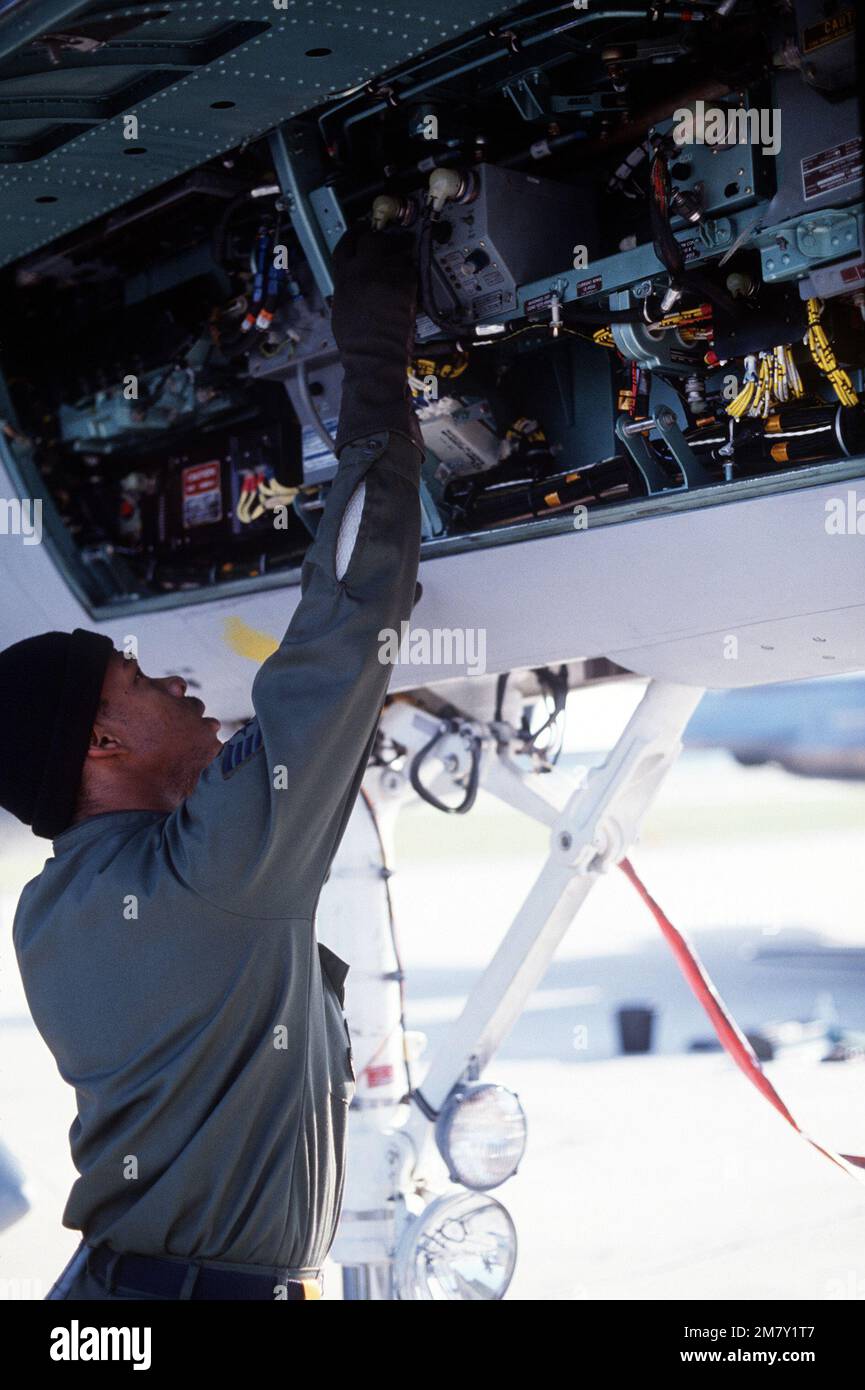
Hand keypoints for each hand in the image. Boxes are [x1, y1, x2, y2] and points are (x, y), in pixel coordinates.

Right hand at [330, 224, 417, 369]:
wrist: (375, 352)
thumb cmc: (355, 337)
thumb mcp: (342, 302)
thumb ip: (349, 280)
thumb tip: (358, 270)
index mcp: (344, 274)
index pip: (348, 241)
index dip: (356, 234)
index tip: (361, 230)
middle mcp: (364, 268)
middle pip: (373, 238)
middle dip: (379, 238)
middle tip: (385, 242)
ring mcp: (387, 273)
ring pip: (395, 248)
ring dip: (397, 251)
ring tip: (399, 257)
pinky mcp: (406, 281)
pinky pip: (409, 265)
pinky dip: (408, 268)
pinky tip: (405, 277)